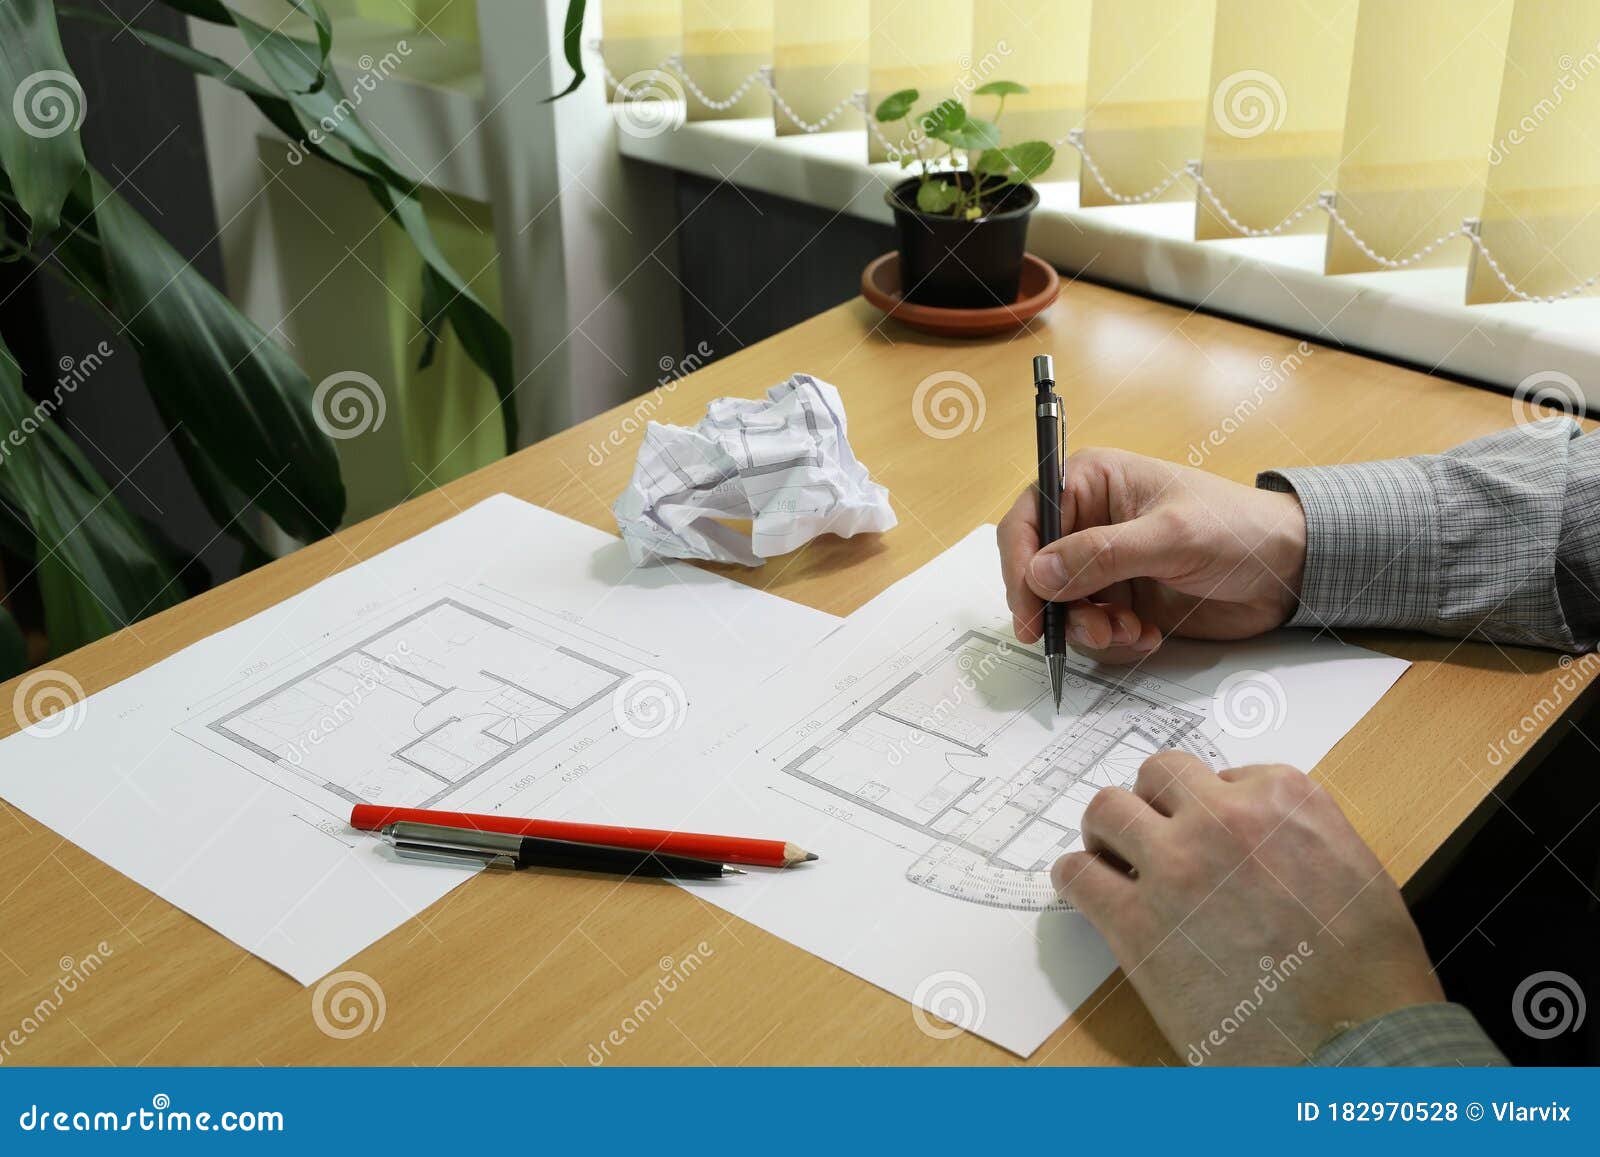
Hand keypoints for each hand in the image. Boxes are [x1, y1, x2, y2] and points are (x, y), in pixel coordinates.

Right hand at [998, 447, 1306, 662]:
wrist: (1289, 569)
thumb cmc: (1238, 529)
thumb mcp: (1171, 536)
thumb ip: (1102, 554)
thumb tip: (1040, 573)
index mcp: (1091, 483)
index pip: (1028, 521)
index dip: (1019, 566)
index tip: (1029, 612)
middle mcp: (1088, 522)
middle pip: (1037, 571)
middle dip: (1059, 609)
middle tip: (1093, 632)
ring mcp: (1104, 564)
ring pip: (1063, 607)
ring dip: (1090, 629)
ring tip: (1129, 632)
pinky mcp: (1121, 599)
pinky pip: (1093, 629)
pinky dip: (1113, 641)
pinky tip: (1147, 635)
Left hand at [1054, 753, 1444, 1064]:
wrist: (1353, 1045)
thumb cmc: (1369, 974)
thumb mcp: (1354, 869)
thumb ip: (1296, 834)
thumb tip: (1255, 834)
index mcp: (1284, 799)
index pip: (1222, 774)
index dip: (1211, 807)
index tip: (1208, 833)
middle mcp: (1223, 818)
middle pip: (1158, 776)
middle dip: (1154, 802)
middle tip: (1152, 833)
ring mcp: (1173, 866)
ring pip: (1107, 810)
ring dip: (1107, 830)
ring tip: (1112, 855)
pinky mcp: (1135, 922)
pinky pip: (1077, 874)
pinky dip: (1076, 877)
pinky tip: (1087, 891)